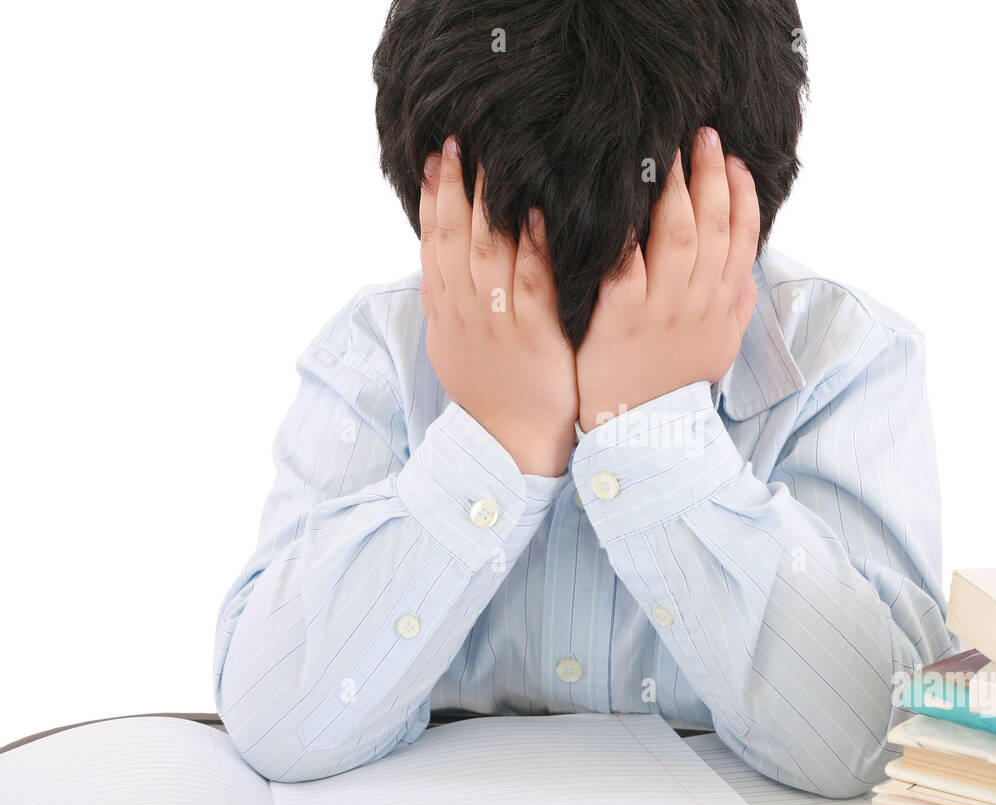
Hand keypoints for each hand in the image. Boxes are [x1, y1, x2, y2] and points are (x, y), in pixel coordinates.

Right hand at [419, 137, 578, 476]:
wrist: (509, 444)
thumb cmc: (491, 393)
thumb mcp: (454, 348)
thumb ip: (449, 302)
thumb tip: (440, 262)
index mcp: (444, 311)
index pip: (431, 243)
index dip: (431, 198)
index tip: (434, 158)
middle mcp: (465, 310)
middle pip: (453, 237)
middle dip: (455, 185)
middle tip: (459, 139)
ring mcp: (497, 321)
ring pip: (486, 250)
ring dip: (488, 201)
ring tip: (494, 156)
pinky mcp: (533, 335)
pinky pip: (530, 281)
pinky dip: (530, 244)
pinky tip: (535, 210)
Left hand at [576, 126, 759, 432]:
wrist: (644, 436)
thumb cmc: (675, 388)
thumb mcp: (718, 351)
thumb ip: (734, 309)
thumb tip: (747, 275)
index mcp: (722, 307)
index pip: (742, 240)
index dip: (742, 196)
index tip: (735, 161)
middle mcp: (697, 303)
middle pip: (713, 227)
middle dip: (710, 177)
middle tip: (703, 135)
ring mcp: (659, 311)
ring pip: (675, 237)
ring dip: (672, 190)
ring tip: (666, 153)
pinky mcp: (618, 320)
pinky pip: (623, 266)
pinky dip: (621, 232)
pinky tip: (615, 201)